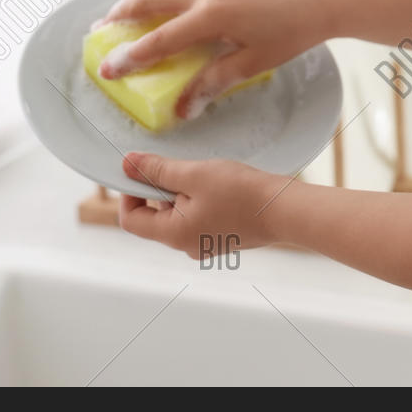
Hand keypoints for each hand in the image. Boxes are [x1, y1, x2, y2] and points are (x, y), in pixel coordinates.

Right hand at [94, 0, 328, 119]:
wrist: (318, 0)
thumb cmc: (289, 35)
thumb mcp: (251, 64)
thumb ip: (213, 83)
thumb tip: (181, 108)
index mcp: (212, 16)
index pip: (159, 39)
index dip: (130, 56)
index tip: (107, 70)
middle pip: (148, 1)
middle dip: (119, 17)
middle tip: (99, 34)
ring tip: (119, 15)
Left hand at [117, 152, 287, 255]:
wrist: (285, 210)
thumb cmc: (241, 193)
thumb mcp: (194, 175)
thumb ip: (157, 170)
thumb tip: (126, 164)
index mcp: (173, 235)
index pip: (131, 219)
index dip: (130, 192)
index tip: (144, 169)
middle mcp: (185, 246)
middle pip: (154, 217)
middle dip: (160, 189)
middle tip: (181, 167)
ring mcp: (204, 244)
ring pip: (177, 215)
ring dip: (182, 192)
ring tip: (204, 175)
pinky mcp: (220, 237)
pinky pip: (197, 217)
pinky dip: (199, 199)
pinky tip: (219, 185)